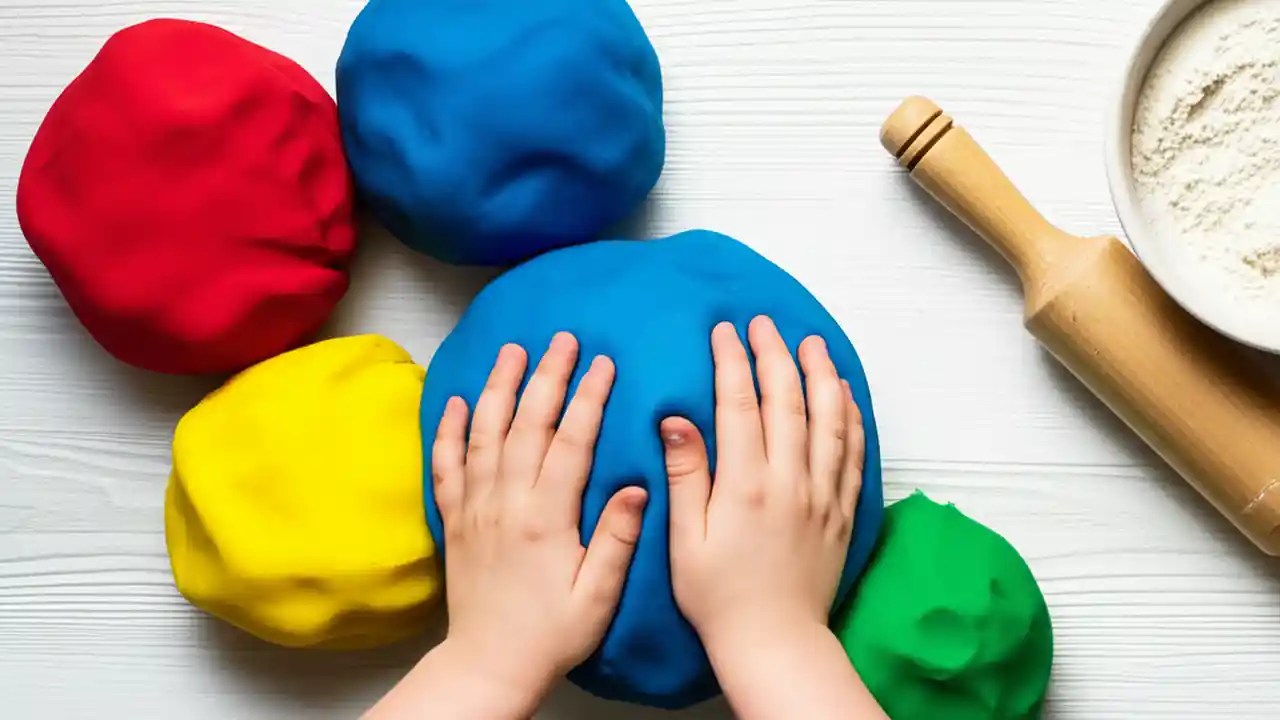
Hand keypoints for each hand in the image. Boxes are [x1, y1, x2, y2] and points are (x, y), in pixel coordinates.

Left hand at [366, 333, 646, 719]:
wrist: (490, 663)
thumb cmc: (551, 633)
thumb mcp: (597, 595)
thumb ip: (616, 538)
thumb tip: (635, 487)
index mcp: (545, 518)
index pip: (570, 443)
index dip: (588, 398)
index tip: (604, 362)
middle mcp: (505, 504)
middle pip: (525, 425)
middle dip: (546, 376)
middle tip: (562, 339)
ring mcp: (475, 508)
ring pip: (484, 435)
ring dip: (498, 388)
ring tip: (512, 350)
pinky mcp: (455, 520)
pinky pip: (446, 465)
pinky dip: (449, 430)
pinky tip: (458, 402)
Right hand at [663, 316, 863, 644]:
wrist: (773, 640)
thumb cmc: (718, 595)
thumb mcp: (685, 538)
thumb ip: (685, 474)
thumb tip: (676, 418)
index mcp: (745, 485)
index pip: (740, 405)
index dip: (732, 361)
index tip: (725, 330)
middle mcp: (789, 481)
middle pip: (788, 400)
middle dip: (775, 354)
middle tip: (764, 322)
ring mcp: (821, 495)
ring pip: (829, 419)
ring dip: (821, 375)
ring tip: (811, 342)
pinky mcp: (841, 512)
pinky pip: (853, 453)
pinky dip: (851, 417)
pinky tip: (845, 394)